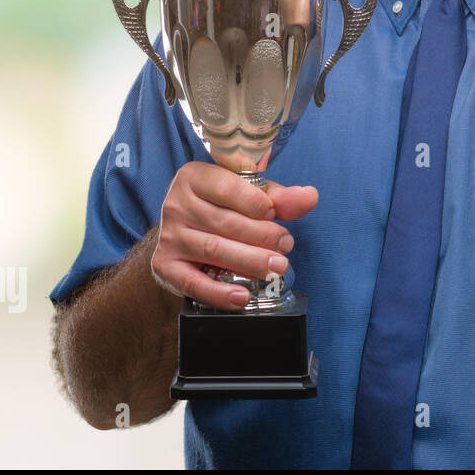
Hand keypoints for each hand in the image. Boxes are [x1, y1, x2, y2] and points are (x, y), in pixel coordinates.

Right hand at [151, 162, 318, 310]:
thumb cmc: (222, 208)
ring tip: (276, 267)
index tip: (275, 215)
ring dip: (250, 262)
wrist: (184, 233)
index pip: (228, 188)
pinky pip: (193, 283)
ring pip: (214, 250)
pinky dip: (219, 293)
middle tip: (286, 246)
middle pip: (225, 222)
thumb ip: (280, 197)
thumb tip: (309, 197)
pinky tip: (242, 297)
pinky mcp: (165, 266)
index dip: (258, 204)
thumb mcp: (250, 195)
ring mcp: (170, 237)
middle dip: (262, 236)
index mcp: (195, 178)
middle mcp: (176, 205)